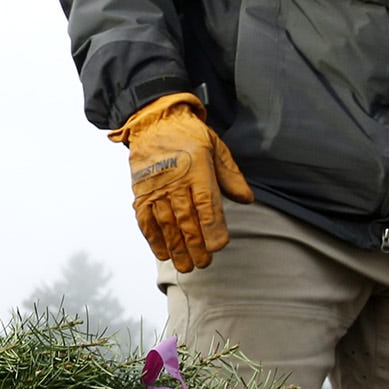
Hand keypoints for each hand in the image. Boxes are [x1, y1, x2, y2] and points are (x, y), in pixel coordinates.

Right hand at [111, 94, 253, 272]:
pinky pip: (146, 220)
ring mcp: (155, 187)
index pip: (206, 204)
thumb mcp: (216, 147)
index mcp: (197, 168)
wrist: (154, 121)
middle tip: (203, 263)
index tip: (218, 246)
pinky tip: (162, 254)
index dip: (212, 228)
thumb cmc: (189, 136)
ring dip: (175, 248)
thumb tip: (247, 199)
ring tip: (185, 266)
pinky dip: (153, 239)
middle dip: (195, 245)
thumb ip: (231, 175)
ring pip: (166, 223)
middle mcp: (175, 179)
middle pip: (186, 219)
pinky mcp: (141, 193)